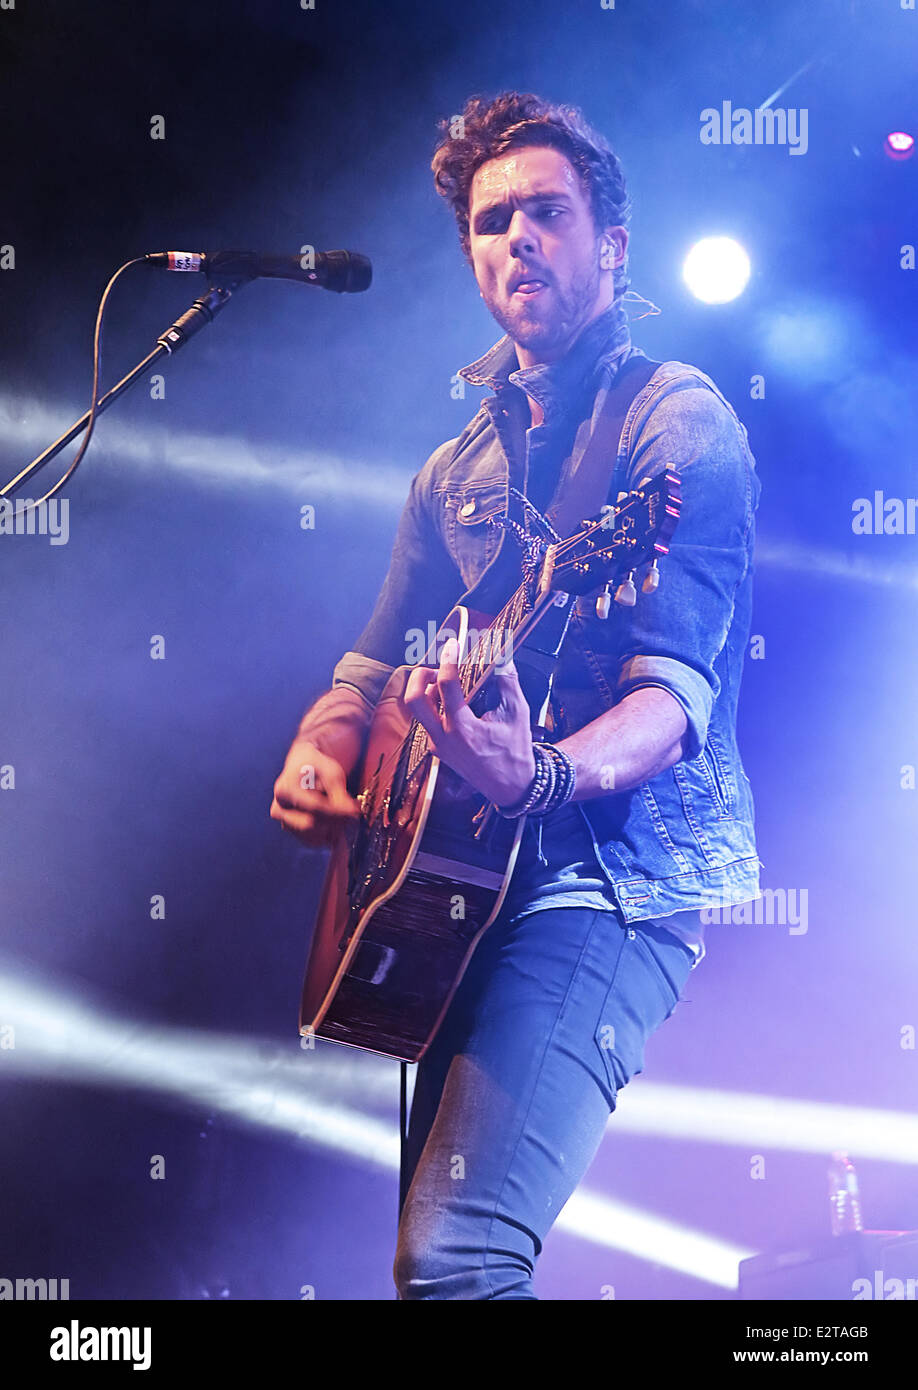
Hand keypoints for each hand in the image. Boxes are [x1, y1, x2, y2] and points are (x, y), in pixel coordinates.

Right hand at [270, 739, 358, 847]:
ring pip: (312, 837)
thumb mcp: (331, 773)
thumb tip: (351, 813)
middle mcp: (279, 808)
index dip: (337, 812)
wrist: (303, 767)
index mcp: (285, 789)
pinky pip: (312, 841)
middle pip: (310, 825)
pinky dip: (327, 835)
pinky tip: (335, 822)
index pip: (314, 807)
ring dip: (332, 830)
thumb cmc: (317, 767)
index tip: (355, 812)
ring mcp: (284, 821)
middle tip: (352, 815)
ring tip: (343, 815)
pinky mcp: (292, 831)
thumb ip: (340, 794)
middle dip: (334, 822)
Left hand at [403, 636, 535, 806]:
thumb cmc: (515, 751)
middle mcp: (443, 738)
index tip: (453, 645)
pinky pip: (427, 722)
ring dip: (427, 691)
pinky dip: (435, 706)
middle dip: (420, 676)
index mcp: (462, 728)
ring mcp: (437, 746)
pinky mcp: (437, 750)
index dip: (449, 660)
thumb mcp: (518, 714)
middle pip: (413, 699)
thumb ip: (508, 683)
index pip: (446, 686)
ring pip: (418, 711)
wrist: (511, 786)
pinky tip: (452, 701)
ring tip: (446, 683)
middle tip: (437, 668)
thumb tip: (503, 658)